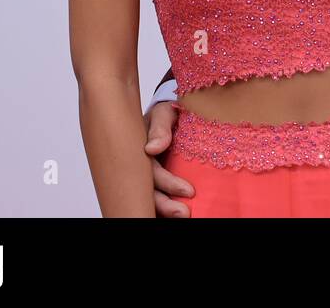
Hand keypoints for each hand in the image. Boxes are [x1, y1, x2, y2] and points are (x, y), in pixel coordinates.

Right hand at [144, 101, 192, 216]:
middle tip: (183, 214)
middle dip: (165, 205)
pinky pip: (160, 194)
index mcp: (140, 153)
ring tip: (183, 216)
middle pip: (148, 191)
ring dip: (165, 209)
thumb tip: (152, 148)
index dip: (168, 184)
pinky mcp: (158, 179)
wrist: (172, 113)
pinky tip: (176, 214)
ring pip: (151, 197)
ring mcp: (148, 175)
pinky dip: (167, 204)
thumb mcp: (163, 113)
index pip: (152, 172)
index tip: (189, 191)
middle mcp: (142, 167)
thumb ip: (160, 128)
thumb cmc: (166, 113)